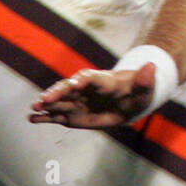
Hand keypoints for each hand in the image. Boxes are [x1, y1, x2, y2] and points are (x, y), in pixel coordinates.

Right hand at [28, 64, 156, 129]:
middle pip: (69, 88)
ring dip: (47, 104)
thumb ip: (146, 79)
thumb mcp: (145, 88)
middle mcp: (85, 90)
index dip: (83, 80)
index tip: (75, 83)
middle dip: (58, 93)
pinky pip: (56, 115)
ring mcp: (77, 102)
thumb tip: (153, 66)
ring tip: (34, 109)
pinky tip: (32, 119)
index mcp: (103, 81)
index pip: (91, 78)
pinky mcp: (72, 114)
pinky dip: (45, 117)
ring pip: (60, 101)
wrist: (128, 104)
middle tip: (45, 100)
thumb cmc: (137, 93)